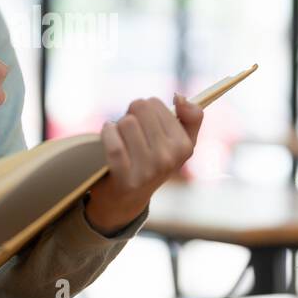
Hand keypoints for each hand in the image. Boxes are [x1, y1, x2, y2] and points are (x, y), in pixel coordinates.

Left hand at [84, 94, 203, 234]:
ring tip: (121, 140)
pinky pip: (112, 139)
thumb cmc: (153, 163)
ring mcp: (147, 170)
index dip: (146, 110)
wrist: (126, 200)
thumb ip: (191, 116)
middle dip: (131, 115)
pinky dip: (106, 133)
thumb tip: (179, 97)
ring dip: (118, 126)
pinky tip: (108, 137)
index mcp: (184, 146)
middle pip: (140, 107)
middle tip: (131, 133)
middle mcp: (169, 159)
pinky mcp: (125, 177)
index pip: (156, 103)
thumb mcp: (180, 143)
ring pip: (126, 122)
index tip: (146, 124)